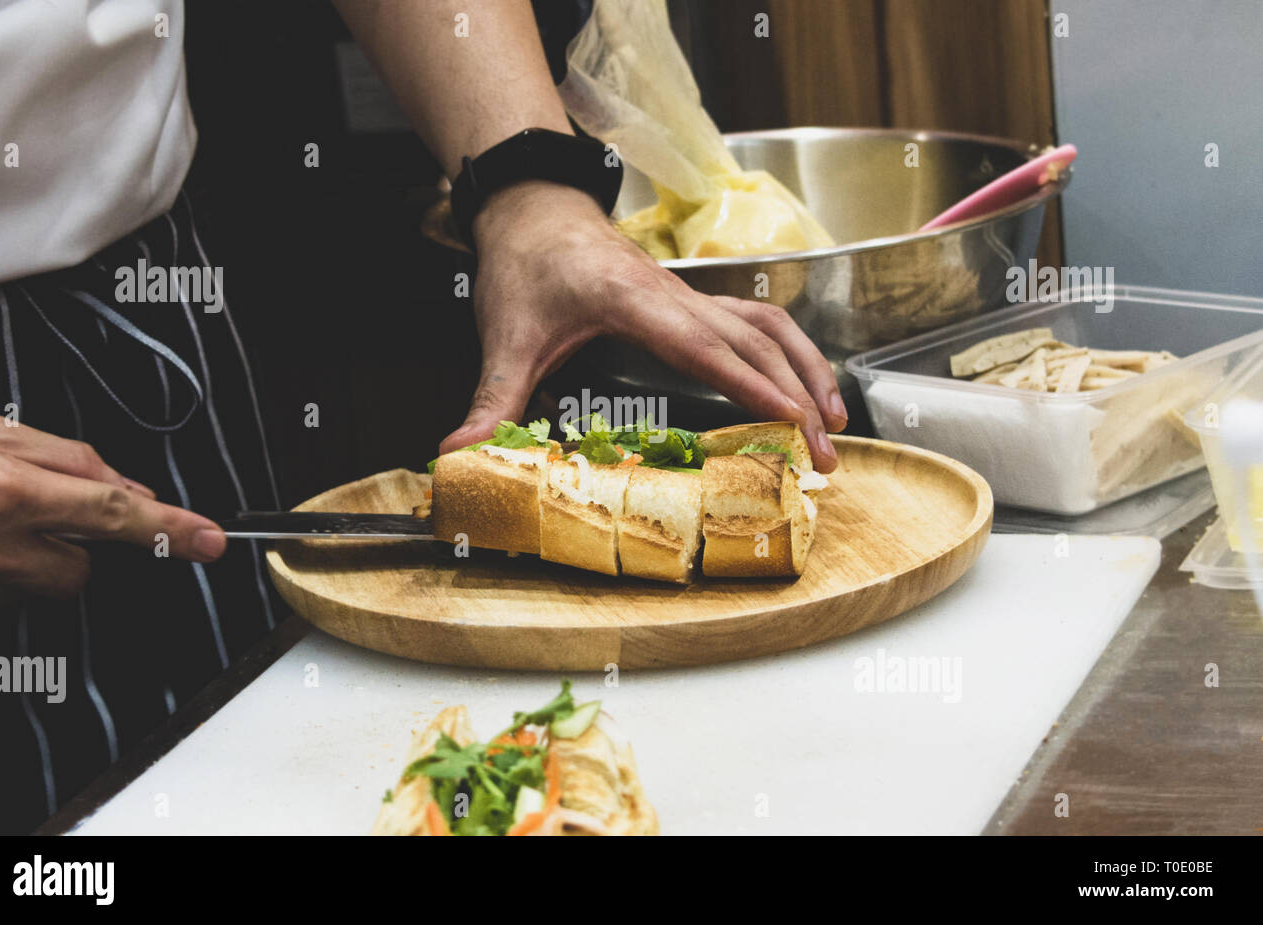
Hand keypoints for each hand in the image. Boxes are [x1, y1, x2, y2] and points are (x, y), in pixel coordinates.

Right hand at [0, 414, 226, 604]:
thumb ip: (71, 462)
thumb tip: (133, 493)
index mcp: (3, 489)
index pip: (112, 513)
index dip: (167, 529)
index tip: (208, 541)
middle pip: (80, 570)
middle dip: (73, 545)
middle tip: (31, 510)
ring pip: (38, 589)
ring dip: (29, 560)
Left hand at [439, 180, 847, 471]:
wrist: (534, 208)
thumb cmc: (525, 264)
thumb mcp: (505, 337)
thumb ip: (492, 398)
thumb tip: (460, 450)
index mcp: (634, 302)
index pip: (707, 349)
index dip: (754, 387)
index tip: (794, 422)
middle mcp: (676, 296)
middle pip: (757, 344)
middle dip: (800, 400)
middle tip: (826, 459)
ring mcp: (691, 295)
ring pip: (771, 327)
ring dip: (810, 371)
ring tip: (835, 425)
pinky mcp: (693, 300)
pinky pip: (758, 321)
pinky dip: (789, 353)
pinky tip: (802, 386)